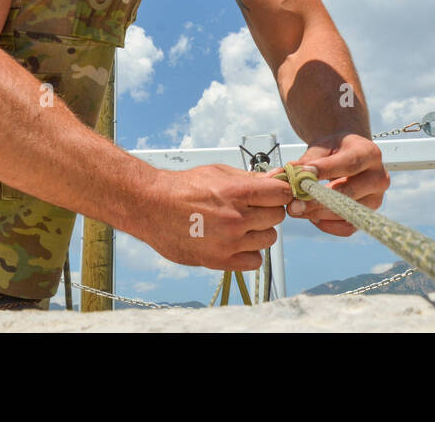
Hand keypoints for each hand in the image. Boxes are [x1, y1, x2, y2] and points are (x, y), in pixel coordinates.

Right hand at [138, 164, 293, 270]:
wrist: (152, 207)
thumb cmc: (183, 187)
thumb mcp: (218, 172)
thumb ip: (250, 178)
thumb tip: (277, 178)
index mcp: (237, 192)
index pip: (281, 194)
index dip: (279, 192)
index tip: (274, 194)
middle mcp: (236, 218)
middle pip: (277, 217)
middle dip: (268, 211)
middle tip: (252, 209)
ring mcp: (229, 241)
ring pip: (268, 239)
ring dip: (259, 232)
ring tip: (241, 225)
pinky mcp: (219, 260)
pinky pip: (254, 261)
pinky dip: (249, 253)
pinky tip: (237, 242)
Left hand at [280, 132, 388, 236]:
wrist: (348, 155)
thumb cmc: (334, 149)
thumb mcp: (321, 147)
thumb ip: (305, 161)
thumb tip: (282, 175)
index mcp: (369, 154)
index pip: (349, 164)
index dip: (325, 171)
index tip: (301, 175)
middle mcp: (378, 177)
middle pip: (349, 193)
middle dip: (317, 200)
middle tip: (293, 204)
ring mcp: (375, 199)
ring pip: (347, 213)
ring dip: (318, 214)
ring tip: (296, 209)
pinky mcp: (367, 215)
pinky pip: (347, 227)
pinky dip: (327, 225)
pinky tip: (311, 217)